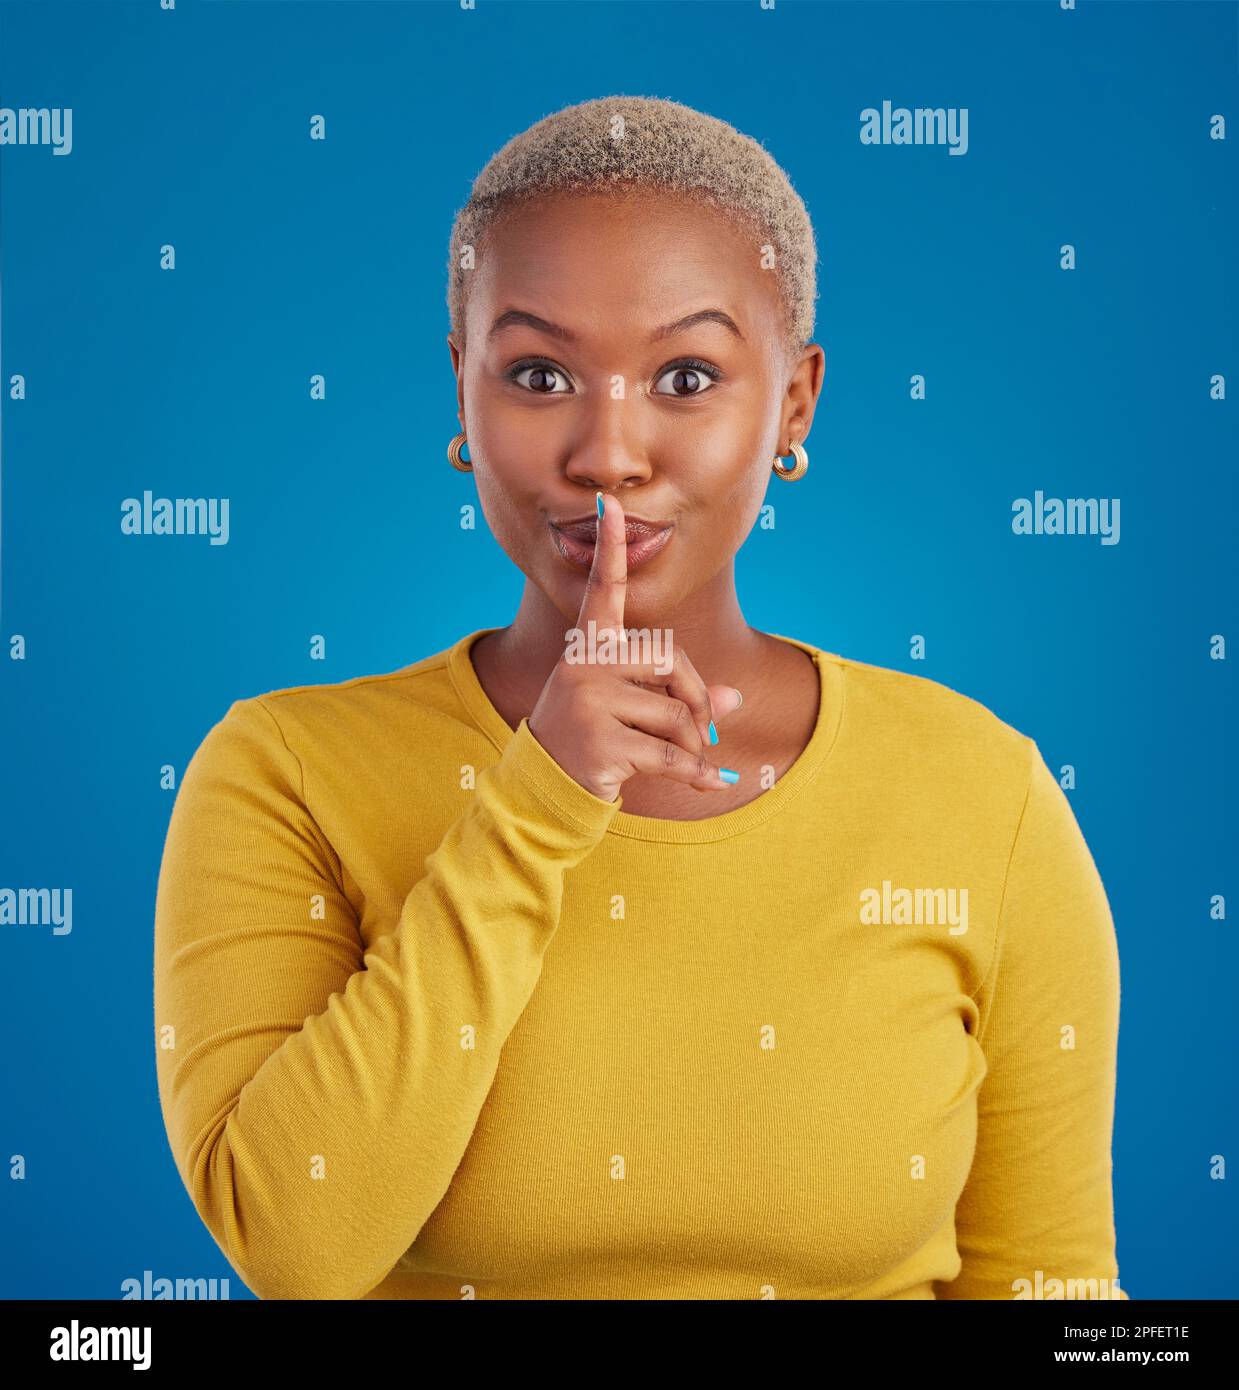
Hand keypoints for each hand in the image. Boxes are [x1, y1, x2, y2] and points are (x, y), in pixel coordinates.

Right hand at [527, 491, 742, 802]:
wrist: (544, 789)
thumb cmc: (594, 739)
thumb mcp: (632, 708)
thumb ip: (678, 694)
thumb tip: (732, 699)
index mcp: (588, 647)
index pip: (604, 590)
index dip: (609, 548)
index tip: (610, 505)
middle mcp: (583, 665)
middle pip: (670, 658)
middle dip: (697, 696)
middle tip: (702, 729)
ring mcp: (588, 702)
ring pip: (677, 714)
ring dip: (692, 744)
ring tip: (683, 761)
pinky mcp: (600, 743)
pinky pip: (672, 754)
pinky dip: (700, 773)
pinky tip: (715, 783)